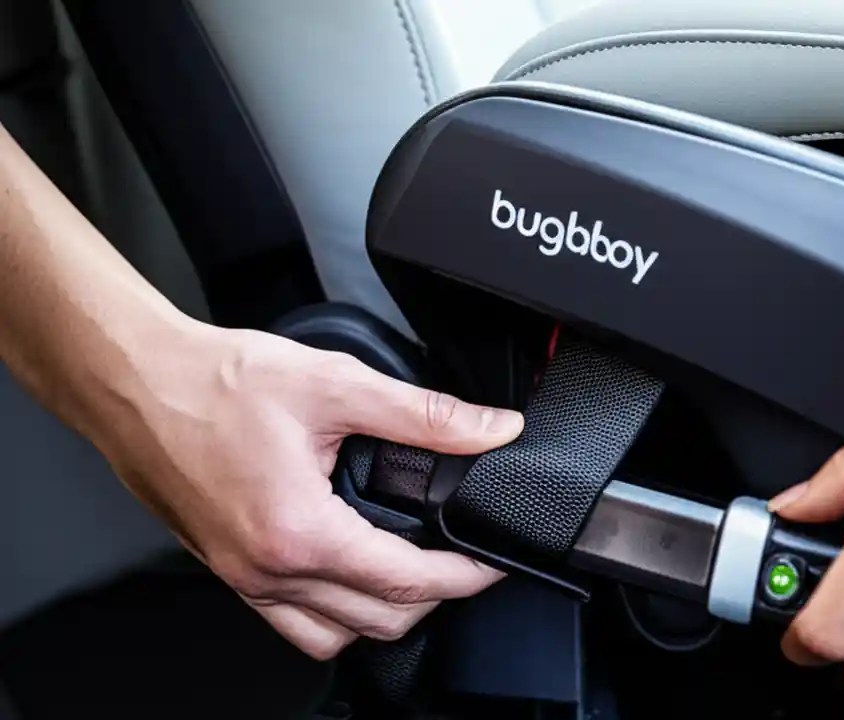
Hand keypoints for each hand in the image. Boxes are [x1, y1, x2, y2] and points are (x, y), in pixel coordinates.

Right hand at [89, 322, 523, 659]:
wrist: (135, 384)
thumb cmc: (214, 383)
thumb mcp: (335, 385)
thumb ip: (425, 414)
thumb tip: (491, 429)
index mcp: (300, 534)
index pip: (409, 583)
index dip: (467, 576)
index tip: (493, 560)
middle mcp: (269, 571)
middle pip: (380, 623)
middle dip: (435, 596)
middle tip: (462, 557)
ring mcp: (245, 579)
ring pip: (336, 636)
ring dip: (384, 611)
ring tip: (412, 566)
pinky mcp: (230, 571)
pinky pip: (294, 622)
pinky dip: (335, 611)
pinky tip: (352, 567)